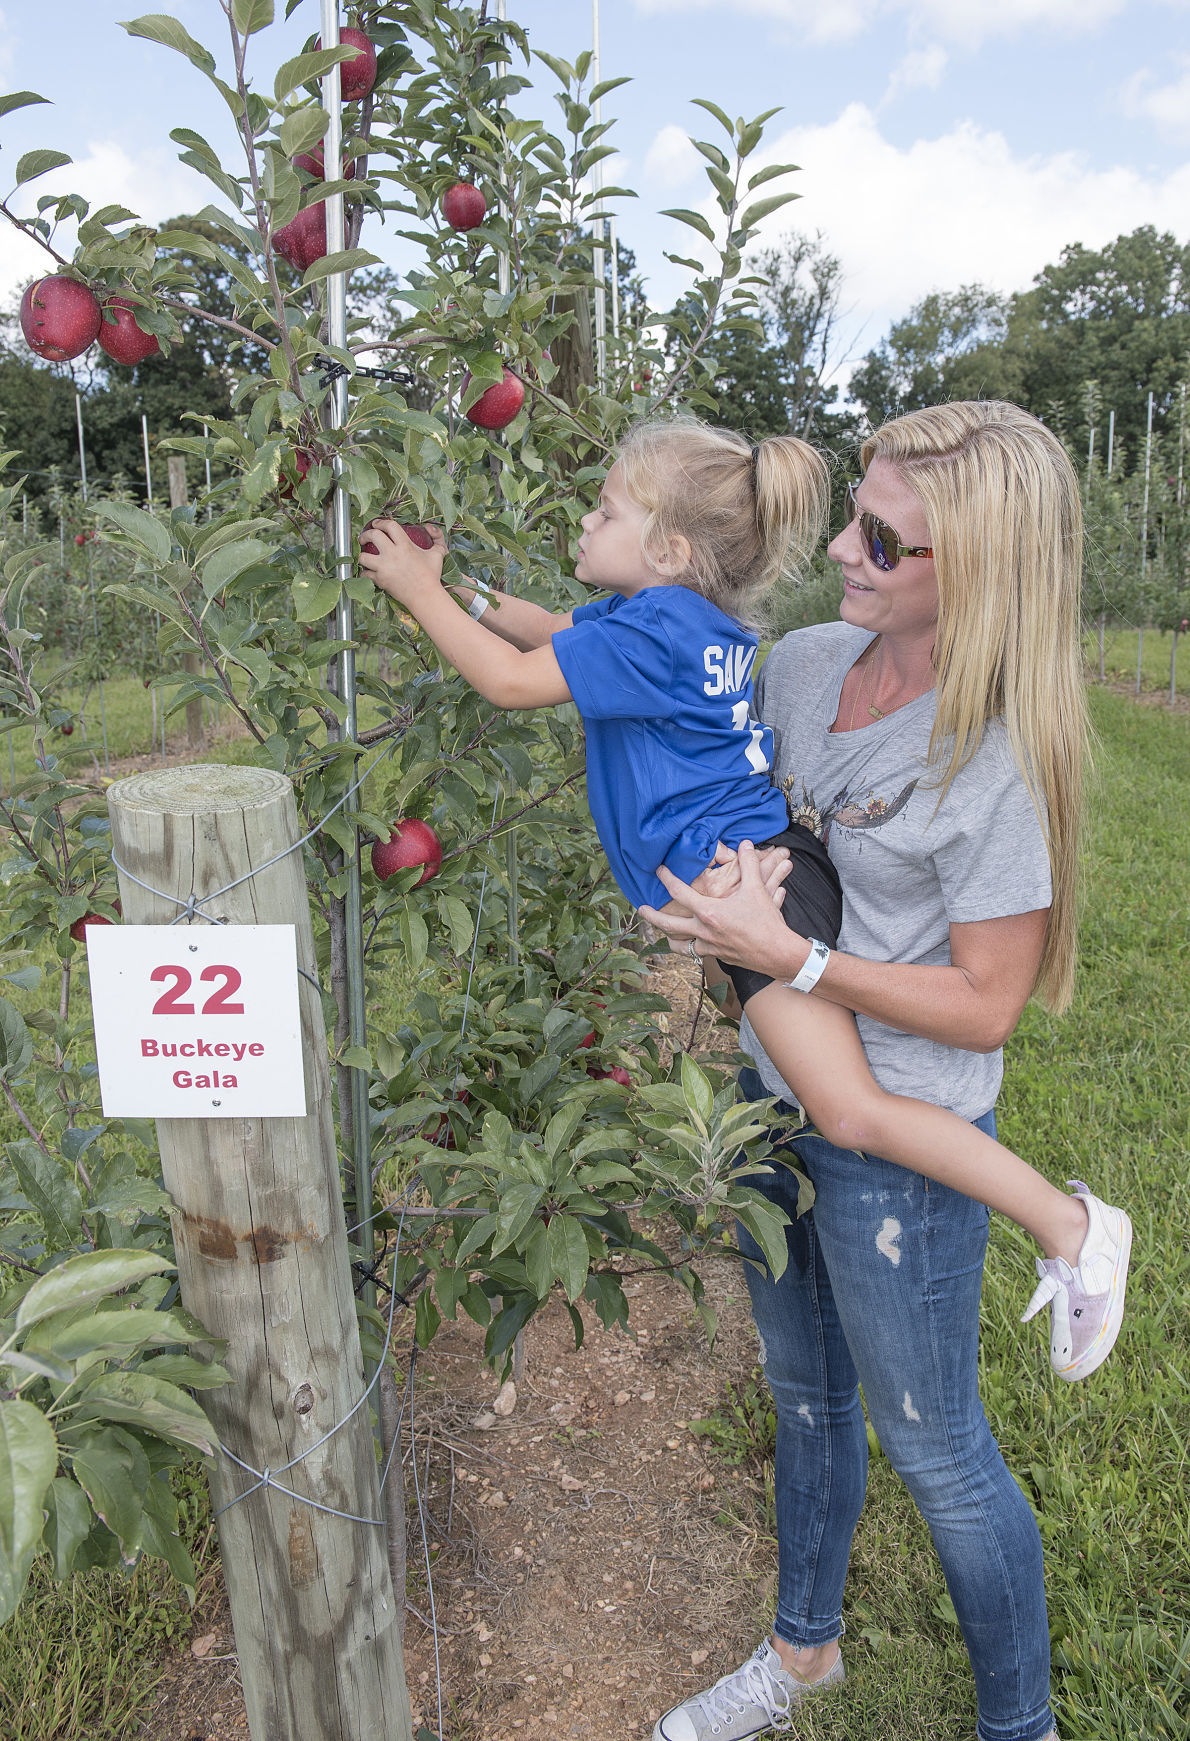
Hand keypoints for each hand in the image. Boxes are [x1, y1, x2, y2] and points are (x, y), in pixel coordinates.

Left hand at [358, 519, 445, 605]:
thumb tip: (429, 527)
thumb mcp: (437, 554)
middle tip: (364, 538)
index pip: (389, 526)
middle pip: (372, 536)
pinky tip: (367, 571)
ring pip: (363, 556)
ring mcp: (384, 568)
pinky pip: (365, 574)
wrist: (425, 597)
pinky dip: (365, 572)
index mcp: (405, 545)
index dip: (381, 522)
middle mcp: (392, 554)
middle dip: (365, 534)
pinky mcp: (380, 580)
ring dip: (362, 555)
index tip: (376, 523)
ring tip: (364, 556)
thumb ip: (437, 538)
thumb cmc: (431, 576)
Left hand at [641, 839, 808, 974]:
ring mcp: (707, 946)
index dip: (666, 878)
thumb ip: (749, 864)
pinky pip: (694, 952)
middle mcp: (703, 930)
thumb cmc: (766, 922)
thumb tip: (745, 844)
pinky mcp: (715, 956)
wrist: (777, 953)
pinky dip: (688, 947)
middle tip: (641, 908)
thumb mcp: (757, 889)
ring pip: (678, 943)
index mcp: (709, 912)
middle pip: (667, 924)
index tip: (658, 870)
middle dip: (651, 916)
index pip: (679, 892)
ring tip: (662, 931)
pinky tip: (688, 943)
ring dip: (668, 936)